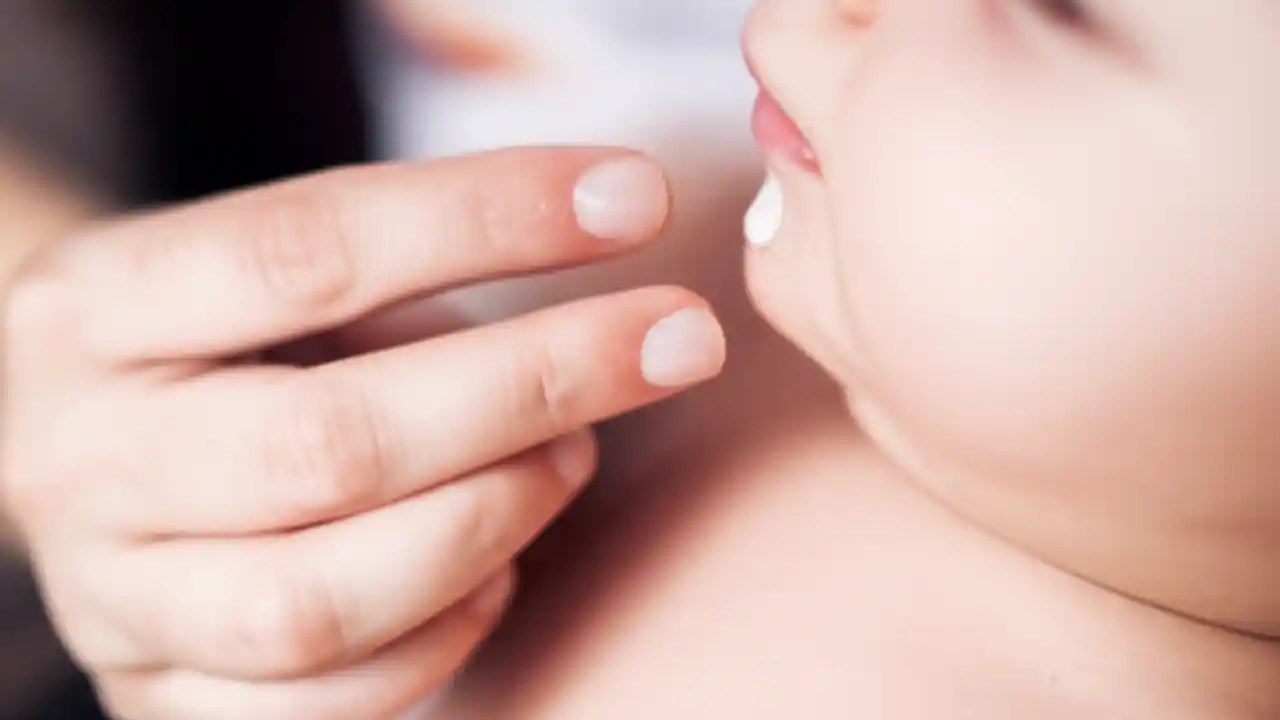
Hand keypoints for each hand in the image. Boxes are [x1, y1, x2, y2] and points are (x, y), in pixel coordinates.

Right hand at [1, 148, 725, 719]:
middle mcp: (84, 457)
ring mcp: (113, 598)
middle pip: (332, 443)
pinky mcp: (165, 697)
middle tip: (677, 340)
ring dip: (494, 518)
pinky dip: (448, 633)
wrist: (92, 453)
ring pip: (323, 598)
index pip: (307, 251)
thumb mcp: (274, 272)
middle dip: (536, 384)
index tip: (637, 198)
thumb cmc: (227, 341)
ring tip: (577, 452)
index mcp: (101, 308)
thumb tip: (607, 324)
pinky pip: (327, 704)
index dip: (488, 219)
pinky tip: (503, 565)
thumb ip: (404, 276)